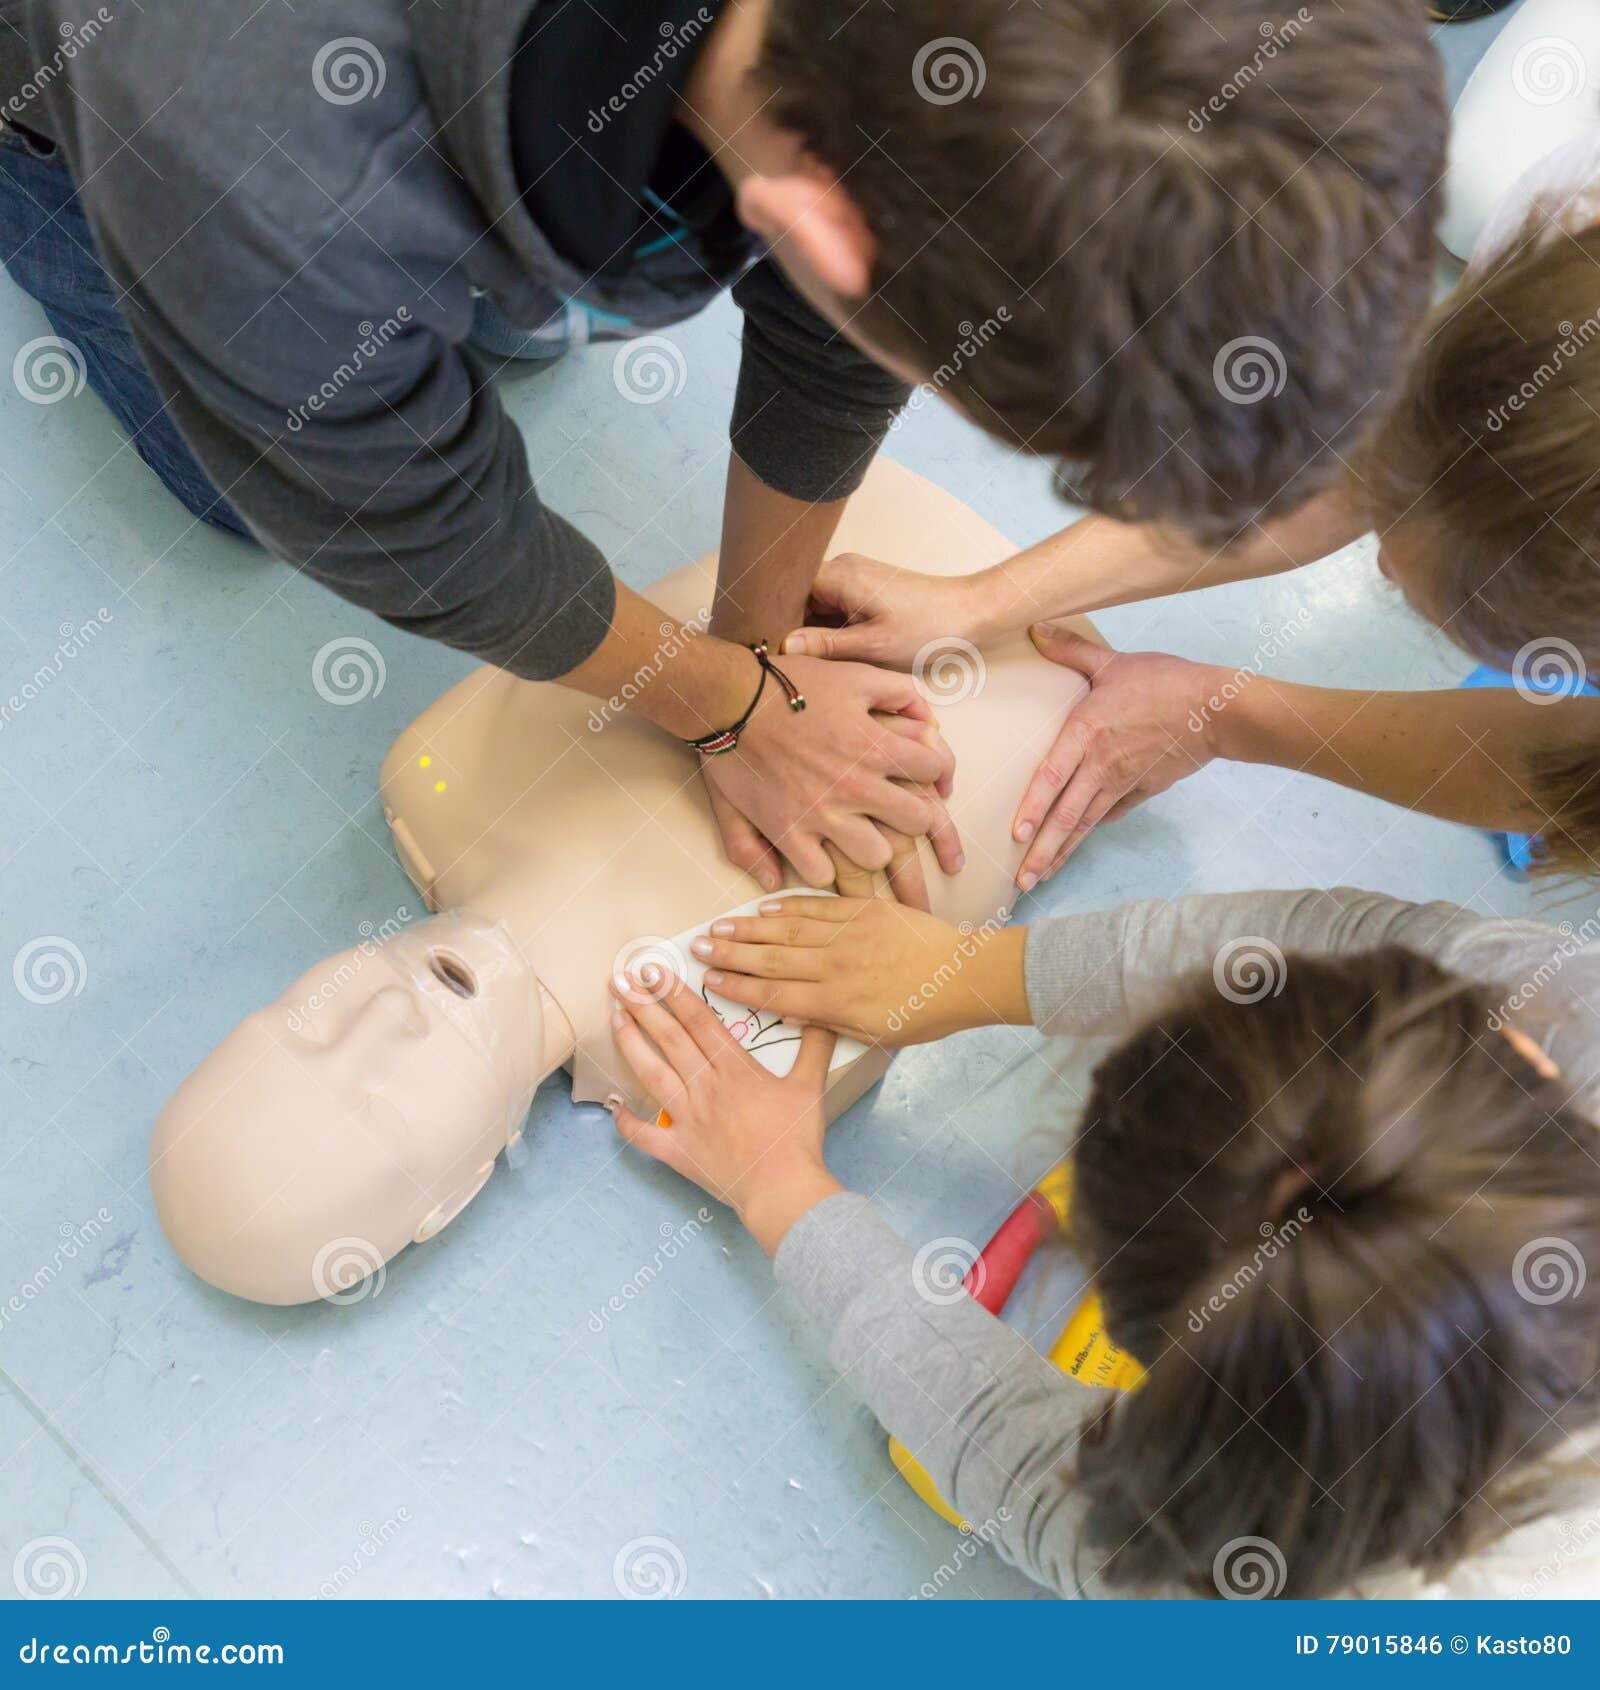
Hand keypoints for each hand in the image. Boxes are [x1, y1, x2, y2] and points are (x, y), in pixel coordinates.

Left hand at [607, 973, 841, 1255]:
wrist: (782, 1190)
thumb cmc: (796, 1138)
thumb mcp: (811, 1086)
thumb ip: (815, 1046)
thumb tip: (820, 1013)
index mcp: (734, 1069)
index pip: (699, 1021)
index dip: (674, 993)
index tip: (652, 970)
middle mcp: (705, 1087)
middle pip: (669, 1039)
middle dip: (643, 1007)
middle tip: (619, 982)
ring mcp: (687, 1119)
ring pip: (652, 1074)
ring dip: (631, 1045)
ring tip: (614, 1019)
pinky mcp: (677, 1150)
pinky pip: (644, 1135)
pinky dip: (626, 1121)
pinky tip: (614, 1105)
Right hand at [687, 895, 1029, 1045]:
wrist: (965, 976)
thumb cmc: (923, 1014)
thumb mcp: (873, 1033)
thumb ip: (828, 1023)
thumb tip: (791, 1014)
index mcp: (834, 1003)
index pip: (772, 994)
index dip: (736, 986)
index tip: (709, 979)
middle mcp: (834, 966)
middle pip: (769, 958)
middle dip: (729, 953)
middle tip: (697, 947)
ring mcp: (848, 935)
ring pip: (787, 929)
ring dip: (750, 927)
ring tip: (720, 925)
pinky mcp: (865, 911)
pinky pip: (820, 906)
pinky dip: (790, 905)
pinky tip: (766, 905)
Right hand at [700, 652, 962, 886]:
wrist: (731, 698)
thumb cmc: (791, 683)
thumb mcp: (855, 675)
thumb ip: (899, 693)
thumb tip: (931, 722)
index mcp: (875, 745)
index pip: (933, 770)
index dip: (932, 771)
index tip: (920, 774)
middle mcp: (855, 784)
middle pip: (917, 822)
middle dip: (913, 816)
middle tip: (897, 812)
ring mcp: (821, 813)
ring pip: (875, 856)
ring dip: (872, 847)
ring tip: (860, 835)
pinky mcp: (787, 831)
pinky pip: (822, 873)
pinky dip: (823, 866)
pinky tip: (819, 851)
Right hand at [780, 553, 987, 668]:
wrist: (968, 611)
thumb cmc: (926, 627)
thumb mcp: (872, 645)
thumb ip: (826, 646)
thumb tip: (784, 646)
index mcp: (838, 576)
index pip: (786, 592)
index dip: (776, 621)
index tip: (772, 651)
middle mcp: (841, 569)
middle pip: (799, 598)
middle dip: (793, 627)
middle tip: (791, 662)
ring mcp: (853, 577)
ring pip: (815, 605)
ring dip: (813, 630)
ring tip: (812, 660)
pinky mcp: (865, 587)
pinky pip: (834, 606)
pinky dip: (831, 627)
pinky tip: (833, 651)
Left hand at [1013, 625, 1223, 888]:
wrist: (1218, 709)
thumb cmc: (1165, 681)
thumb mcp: (1114, 661)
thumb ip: (1071, 650)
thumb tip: (1034, 625)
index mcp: (1088, 733)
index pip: (1053, 775)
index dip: (1034, 806)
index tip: (1017, 834)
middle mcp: (1102, 764)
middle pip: (1066, 814)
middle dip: (1041, 851)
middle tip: (1020, 880)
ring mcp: (1123, 782)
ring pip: (1085, 823)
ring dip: (1060, 852)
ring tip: (1038, 878)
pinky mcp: (1142, 790)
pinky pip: (1110, 814)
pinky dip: (1090, 832)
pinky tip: (1074, 848)